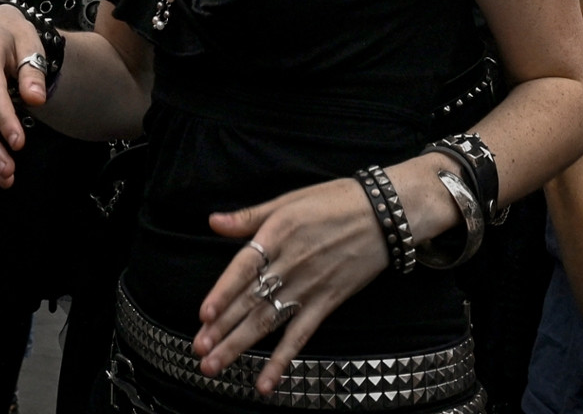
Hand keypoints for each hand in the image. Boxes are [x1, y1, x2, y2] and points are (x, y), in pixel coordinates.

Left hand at [197, 164, 454, 392]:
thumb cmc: (333, 201)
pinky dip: (282, 361)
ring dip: (240, 346)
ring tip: (214, 366)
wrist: (383, 216)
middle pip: (251, 301)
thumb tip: (213, 221)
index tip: (204, 315)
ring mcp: (308, 287)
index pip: (243, 268)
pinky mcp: (326, 303)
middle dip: (222, 329)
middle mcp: (290, 264)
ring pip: (268, 322)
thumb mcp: (289, 200)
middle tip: (198, 352)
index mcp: (278, 234)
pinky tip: (265, 382)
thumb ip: (250, 216)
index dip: (223, 292)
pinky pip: (300, 336)